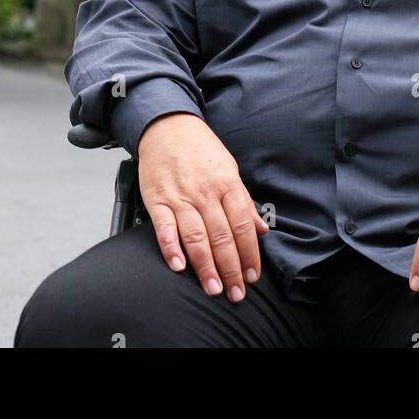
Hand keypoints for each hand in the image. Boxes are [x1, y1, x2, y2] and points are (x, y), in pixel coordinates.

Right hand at [137, 112, 269, 303]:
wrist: (167, 126)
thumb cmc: (199, 148)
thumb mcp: (229, 168)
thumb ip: (244, 201)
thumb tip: (261, 229)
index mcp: (227, 183)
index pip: (243, 225)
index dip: (249, 253)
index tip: (252, 276)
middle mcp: (205, 191)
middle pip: (221, 235)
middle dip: (230, 268)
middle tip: (235, 293)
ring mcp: (180, 196)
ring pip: (196, 236)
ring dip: (206, 266)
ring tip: (213, 288)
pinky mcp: (157, 199)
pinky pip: (164, 227)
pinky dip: (171, 248)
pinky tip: (178, 266)